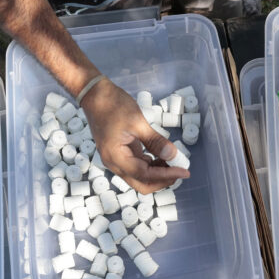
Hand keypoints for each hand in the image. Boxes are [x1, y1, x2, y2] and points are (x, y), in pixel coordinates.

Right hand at [81, 77, 189, 193]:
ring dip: (157, 173)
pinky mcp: (120, 153)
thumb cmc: (113, 105)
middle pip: (141, 183)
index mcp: (116, 157)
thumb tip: (173, 155)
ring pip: (139, 176)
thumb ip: (155, 141)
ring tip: (174, 162)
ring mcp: (116, 159)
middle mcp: (114, 163)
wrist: (95, 95)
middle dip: (161, 180)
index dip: (166, 175)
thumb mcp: (138, 122)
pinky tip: (162, 156)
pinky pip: (137, 166)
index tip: (184, 171)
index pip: (144, 175)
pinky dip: (151, 165)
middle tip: (180, 170)